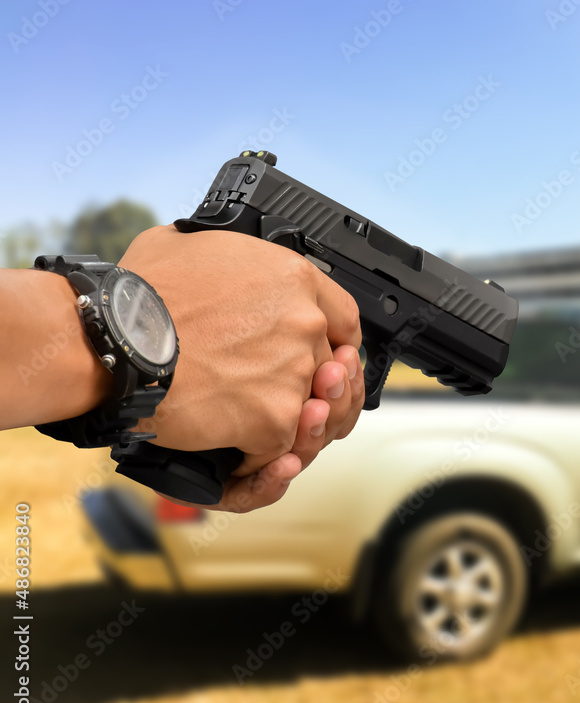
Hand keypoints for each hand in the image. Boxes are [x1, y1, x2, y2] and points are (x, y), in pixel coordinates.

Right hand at [120, 225, 364, 510]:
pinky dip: (258, 455)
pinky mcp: (275, 418)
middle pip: (328, 368)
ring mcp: (294, 372)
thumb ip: (232, 259)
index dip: (335, 343)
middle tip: (273, 397)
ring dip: (287, 424)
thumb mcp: (191, 246)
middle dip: (306, 387)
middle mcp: (305, 323)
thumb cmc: (137, 295)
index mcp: (294, 278)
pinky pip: (280, 447)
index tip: (323, 356)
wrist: (110, 341)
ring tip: (255, 425)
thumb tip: (226, 264)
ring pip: (310, 412)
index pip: (344, 318)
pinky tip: (234, 447)